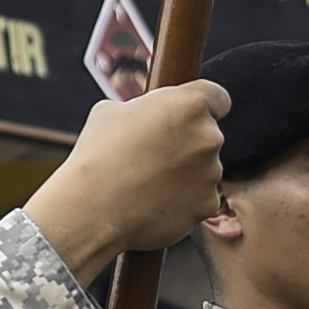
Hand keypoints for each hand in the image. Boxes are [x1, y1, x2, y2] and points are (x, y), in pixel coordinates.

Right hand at [21, 80, 228, 281]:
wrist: (91, 210)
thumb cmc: (96, 157)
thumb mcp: (111, 112)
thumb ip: (144, 108)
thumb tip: (148, 116)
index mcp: (188, 105)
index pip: (217, 97)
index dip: (203, 105)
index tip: (189, 116)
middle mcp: (208, 136)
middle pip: (208, 134)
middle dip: (187, 141)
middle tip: (153, 154)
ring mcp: (211, 173)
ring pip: (204, 167)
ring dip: (185, 171)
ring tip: (148, 182)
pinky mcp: (207, 204)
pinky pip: (200, 197)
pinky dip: (184, 199)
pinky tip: (154, 201)